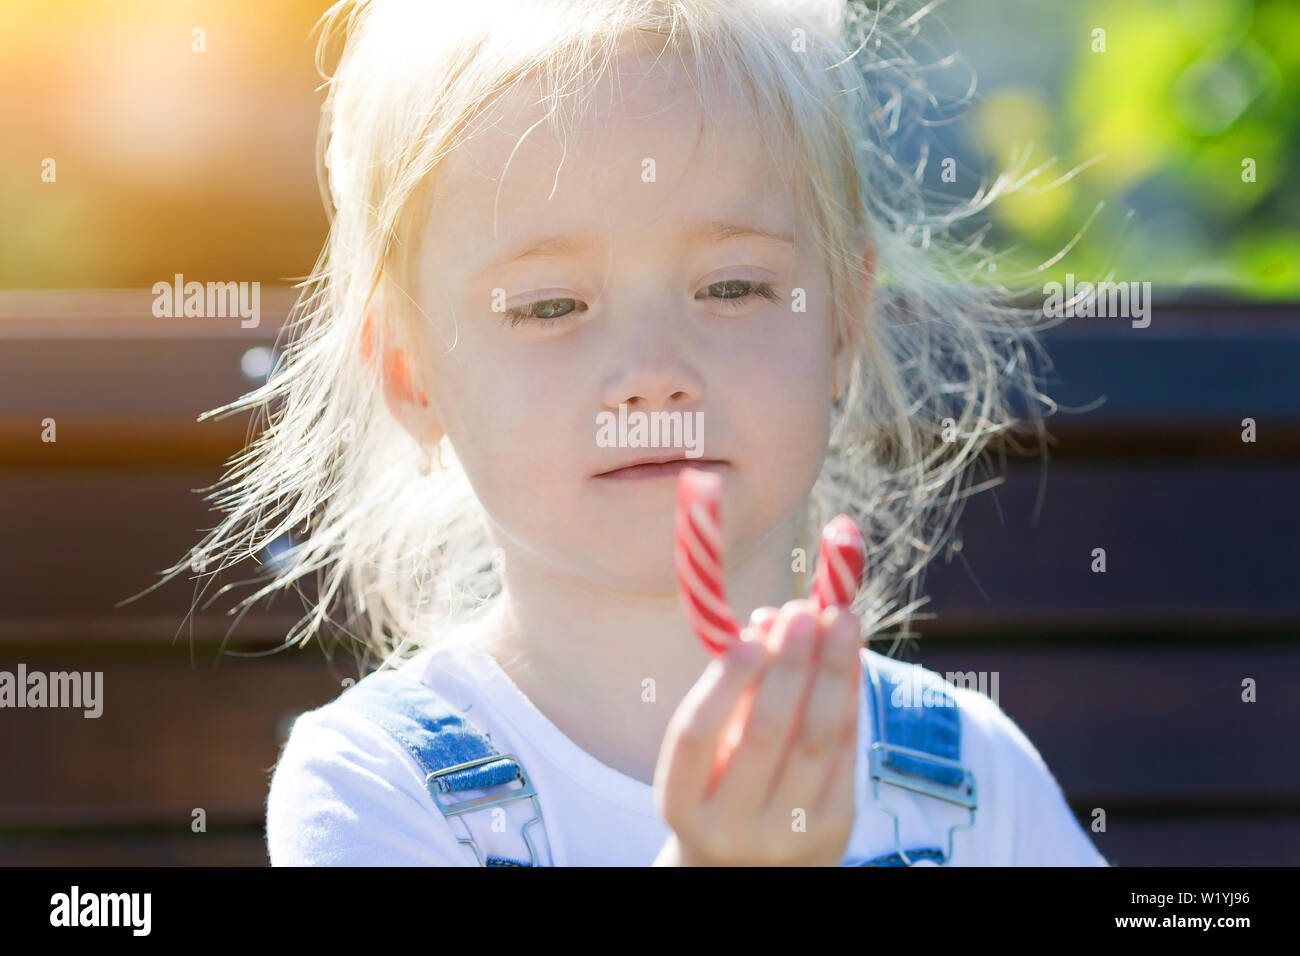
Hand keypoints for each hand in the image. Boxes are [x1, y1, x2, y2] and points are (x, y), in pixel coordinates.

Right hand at [652, 599, 862, 865]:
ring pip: (817, 740)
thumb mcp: (708, 753)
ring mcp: (786, 834)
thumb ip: (734, 692)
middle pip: (766, 732)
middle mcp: (730, 826)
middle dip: (790, 662)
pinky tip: (851, 659)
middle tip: (804, 608)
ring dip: (833, 671)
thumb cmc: (720, 787)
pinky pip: (846, 753)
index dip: (723, 682)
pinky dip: (850, 699)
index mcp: (680, 804)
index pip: (695, 736)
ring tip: (841, 619)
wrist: (750, 872)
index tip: (749, 632)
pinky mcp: (834, 831)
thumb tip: (768, 622)